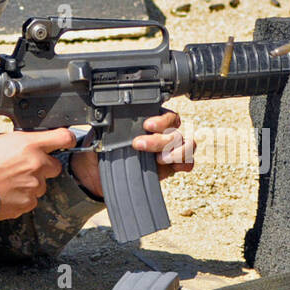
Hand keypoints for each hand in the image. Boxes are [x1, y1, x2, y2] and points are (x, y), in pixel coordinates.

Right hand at [0, 129, 73, 219]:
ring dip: (31, 183)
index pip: (62, 137)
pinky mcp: (28, 203)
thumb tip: (26, 143)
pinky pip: (31, 199)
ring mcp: (34, 186)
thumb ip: (18, 141)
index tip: (68, 140)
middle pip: (54, 166)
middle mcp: (36, 165)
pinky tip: (7, 193)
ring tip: (9, 182)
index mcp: (29, 145)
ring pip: (41, 185)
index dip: (67, 138)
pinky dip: (23, 197)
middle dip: (43, 167)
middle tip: (24, 168)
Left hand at [70, 109, 196, 198]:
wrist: (100, 173)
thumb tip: (104, 122)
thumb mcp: (102, 137)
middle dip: (158, 140)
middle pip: (174, 132)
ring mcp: (171, 150)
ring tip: (159, 159)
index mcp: (151, 122)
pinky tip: (171, 165)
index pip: (167, 116)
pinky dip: (184, 163)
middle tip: (139, 145)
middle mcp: (164, 134)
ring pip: (188, 144)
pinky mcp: (173, 167)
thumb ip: (106, 129)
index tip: (146, 126)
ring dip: (176, 152)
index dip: (161, 120)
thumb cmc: (104, 149)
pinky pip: (188, 162)